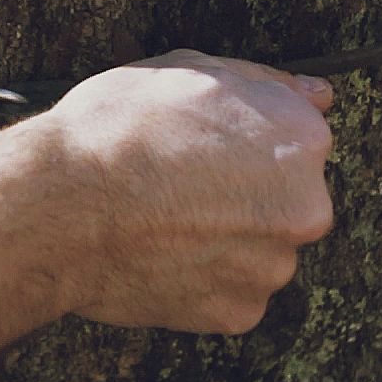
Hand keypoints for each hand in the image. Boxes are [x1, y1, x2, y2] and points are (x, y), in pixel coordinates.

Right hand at [30, 50, 335, 334]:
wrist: (63, 204)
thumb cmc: (118, 129)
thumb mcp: (188, 69)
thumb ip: (264, 83)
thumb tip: (317, 94)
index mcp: (301, 140)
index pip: (299, 138)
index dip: (246, 138)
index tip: (209, 143)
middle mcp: (305, 207)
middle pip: (286, 199)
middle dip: (244, 192)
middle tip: (181, 182)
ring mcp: (273, 265)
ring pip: (260, 248)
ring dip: (226, 238)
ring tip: (164, 219)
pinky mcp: (239, 311)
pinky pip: (230, 290)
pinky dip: (203, 277)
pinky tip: (161, 252)